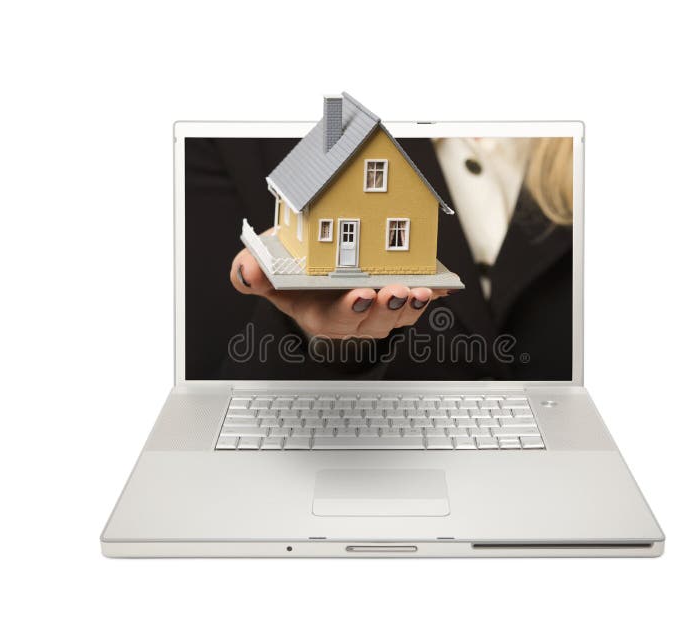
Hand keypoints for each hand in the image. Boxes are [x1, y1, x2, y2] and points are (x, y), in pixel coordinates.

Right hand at [229, 248, 446, 338]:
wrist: (307, 269)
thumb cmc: (286, 269)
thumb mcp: (261, 267)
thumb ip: (250, 272)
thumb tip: (248, 272)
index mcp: (317, 314)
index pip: (334, 319)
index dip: (349, 309)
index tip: (361, 294)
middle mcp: (349, 319)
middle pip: (372, 321)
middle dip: (386, 307)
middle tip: (395, 290)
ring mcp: (373, 313)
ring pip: (396, 317)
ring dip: (411, 306)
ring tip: (423, 289)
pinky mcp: (392, 303)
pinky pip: (412, 305)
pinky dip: (429, 297)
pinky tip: (442, 285)